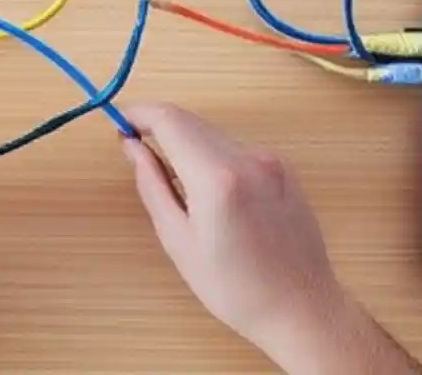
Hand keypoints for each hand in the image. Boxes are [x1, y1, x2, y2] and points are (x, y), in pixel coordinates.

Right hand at [121, 104, 421, 374]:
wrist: (301, 307)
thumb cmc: (235, 288)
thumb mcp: (179, 241)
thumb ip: (152, 185)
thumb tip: (132, 146)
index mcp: (217, 178)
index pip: (170, 120)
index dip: (139, 113)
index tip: (119, 122)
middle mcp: (248, 158)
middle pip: (192, 121)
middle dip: (159, 126)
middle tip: (134, 147)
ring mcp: (271, 161)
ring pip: (214, 134)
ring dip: (186, 141)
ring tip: (171, 178)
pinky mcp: (284, 169)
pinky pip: (237, 149)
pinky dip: (213, 155)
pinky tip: (208, 189)